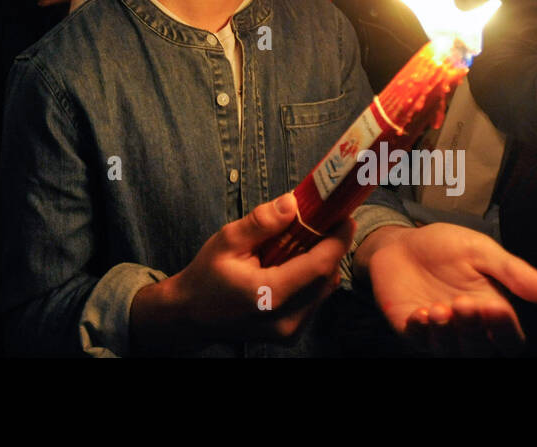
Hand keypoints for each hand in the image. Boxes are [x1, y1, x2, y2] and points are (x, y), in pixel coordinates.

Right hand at [130, 192, 352, 353]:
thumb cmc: (207, 275)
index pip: (319, 266)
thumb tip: (293, 203)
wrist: (192, 314)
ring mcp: (290, 331)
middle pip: (327, 277)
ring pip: (324, 290)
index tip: (344, 216)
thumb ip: (261, 223)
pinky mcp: (291, 334)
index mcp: (269, 295)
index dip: (337, 240)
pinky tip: (294, 264)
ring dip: (322, 262)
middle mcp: (285, 319)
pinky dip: (312, 278)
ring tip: (304, 241)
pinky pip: (315, 300)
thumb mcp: (227, 241)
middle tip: (324, 221)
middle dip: (331, 247)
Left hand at [357, 223, 536, 355]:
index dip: (505, 330)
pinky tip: (418, 313)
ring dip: (445, 334)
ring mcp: (439, 333)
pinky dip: (419, 331)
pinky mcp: (412, 331)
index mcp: (493, 313)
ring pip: (450, 352)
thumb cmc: (447, 248)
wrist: (403, 242)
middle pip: (480, 351)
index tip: (495, 307)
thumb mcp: (481, 251)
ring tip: (438, 307)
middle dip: (472, 330)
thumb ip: (512, 271)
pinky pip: (417, 341)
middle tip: (462, 301)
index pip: (510, 340)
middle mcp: (468, 330)